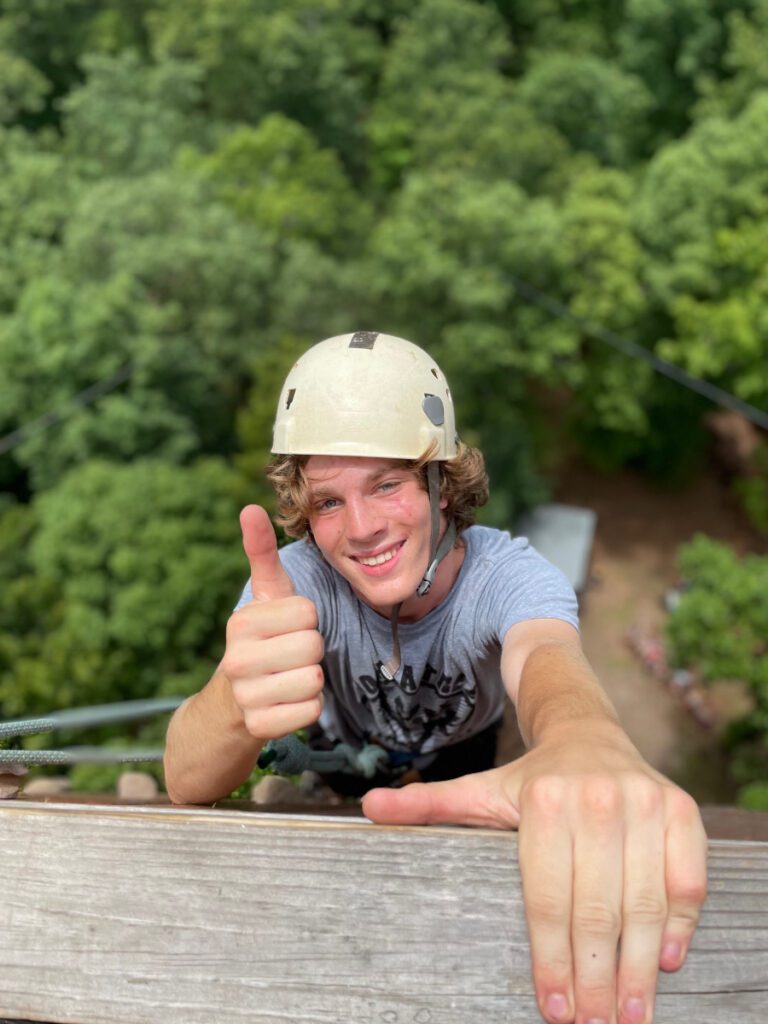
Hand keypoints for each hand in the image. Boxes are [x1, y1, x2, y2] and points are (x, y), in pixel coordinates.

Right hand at [221, 504, 323, 740]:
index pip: (308, 613)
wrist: (230, 703)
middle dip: (310, 651)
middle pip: (314, 646)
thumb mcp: (263, 596)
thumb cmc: (260, 639)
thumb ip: (261, 552)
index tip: (285, 629)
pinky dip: (307, 709)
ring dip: (311, 681)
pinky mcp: (260, 727)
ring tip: (286, 678)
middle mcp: (237, 659)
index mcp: (241, 622)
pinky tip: (285, 703)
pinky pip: (312, 712)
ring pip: (315, 681)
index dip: (306, 620)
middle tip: (288, 656)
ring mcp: (246, 696)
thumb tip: (250, 508)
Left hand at [362, 724, 706, 1023]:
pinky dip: (681, 923)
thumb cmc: (531, 780)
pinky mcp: (681, 811)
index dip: (552, 960)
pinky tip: (666, 960)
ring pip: (645, 901)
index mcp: (543, 800)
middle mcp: (597, 798)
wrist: (587, 732)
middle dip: (597, 978)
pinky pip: (687, 879)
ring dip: (639, 967)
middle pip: (596, 908)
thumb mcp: (479, 789)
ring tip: (630, 1015)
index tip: (554, 1010)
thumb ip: (428, 805)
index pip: (548, 898)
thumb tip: (367, 807)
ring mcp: (644, 803)